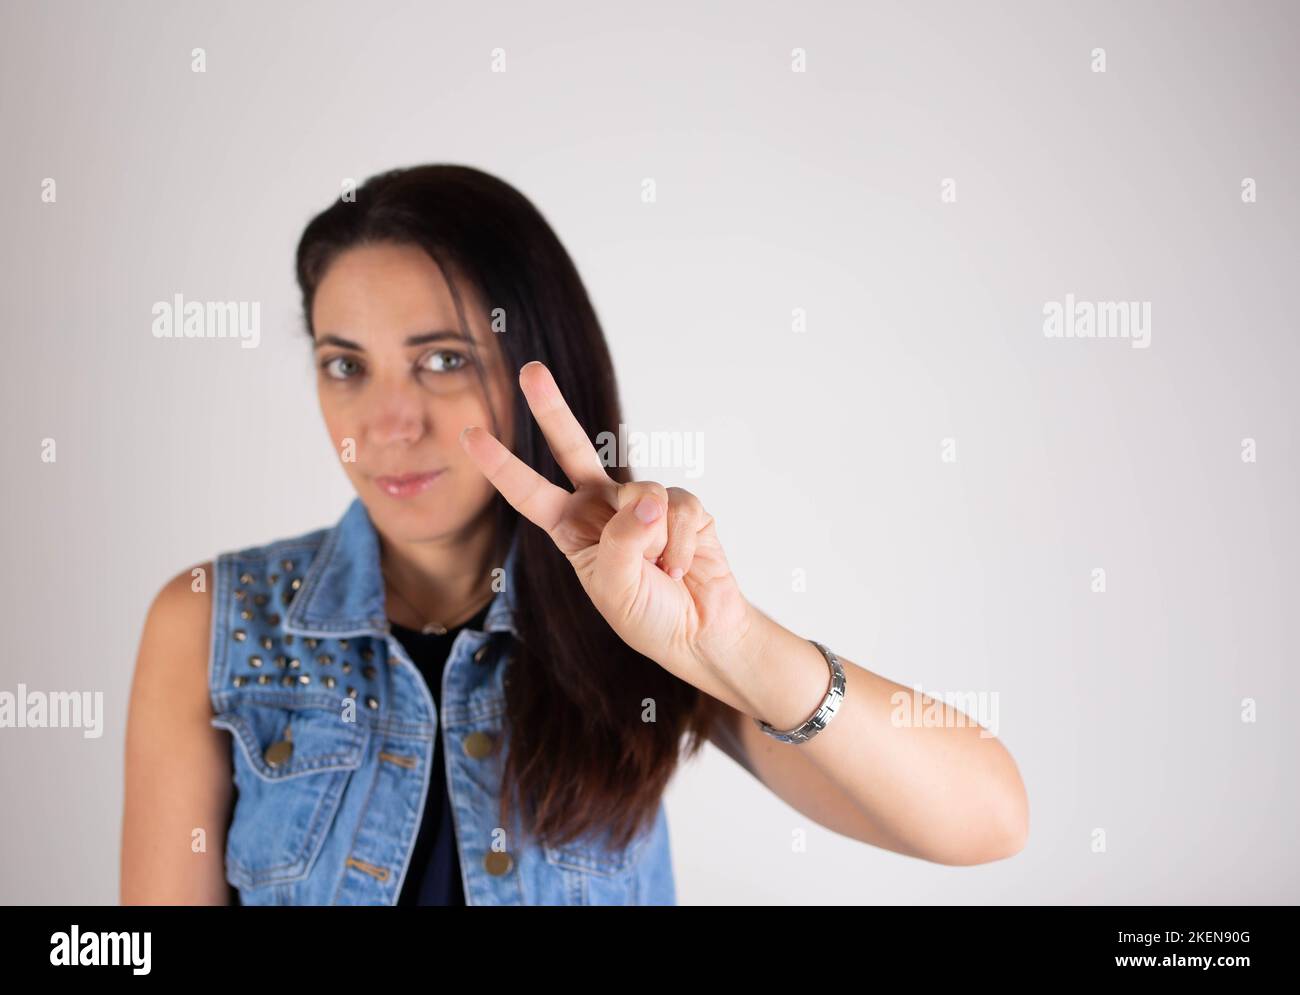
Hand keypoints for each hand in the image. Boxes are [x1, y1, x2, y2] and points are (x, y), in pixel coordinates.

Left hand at [458, 360, 756, 691]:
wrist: (699, 630)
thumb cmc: (647, 616)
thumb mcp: (616, 589)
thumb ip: (623, 542)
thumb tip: (647, 499)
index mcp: (570, 528)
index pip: (529, 492)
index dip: (501, 465)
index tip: (469, 435)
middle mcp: (602, 506)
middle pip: (572, 447)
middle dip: (551, 408)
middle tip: (530, 371)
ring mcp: (641, 501)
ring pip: (642, 493)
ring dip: (656, 541)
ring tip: (662, 572)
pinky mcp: (680, 503)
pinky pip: (679, 510)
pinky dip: (683, 546)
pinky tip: (683, 568)